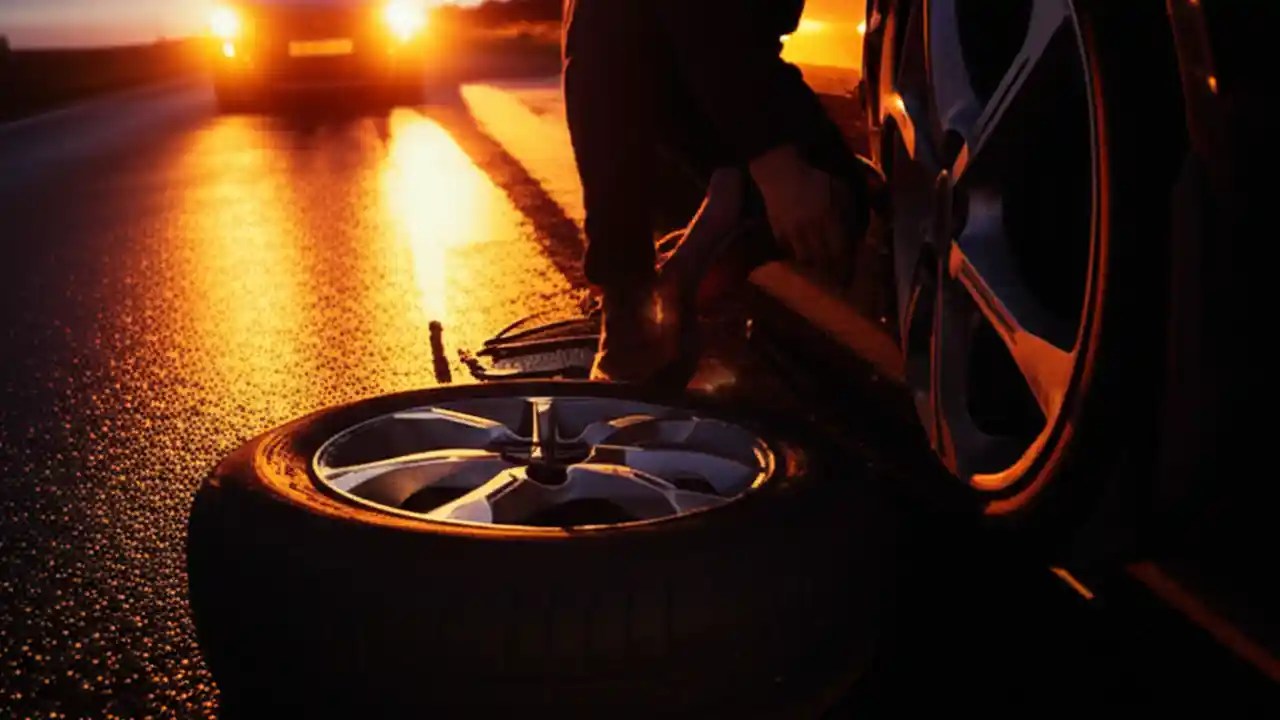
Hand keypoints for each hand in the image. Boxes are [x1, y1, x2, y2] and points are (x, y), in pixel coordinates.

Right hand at [749, 144, 855, 275]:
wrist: (781, 170)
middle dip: (832, 274)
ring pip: (805, 260)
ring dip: (815, 270)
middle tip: (838, 283)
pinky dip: (795, 259)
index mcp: (828, 219)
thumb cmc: (816, 177)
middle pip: (823, 260)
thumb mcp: (841, 190)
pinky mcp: (777, 232)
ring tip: (820, 277)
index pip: (840, 252)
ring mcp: (792, 233)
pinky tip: (801, 262)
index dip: (846, 268)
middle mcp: (811, 231)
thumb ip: (850, 213)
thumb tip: (858, 234)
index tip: (851, 278)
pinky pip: (788, 252)